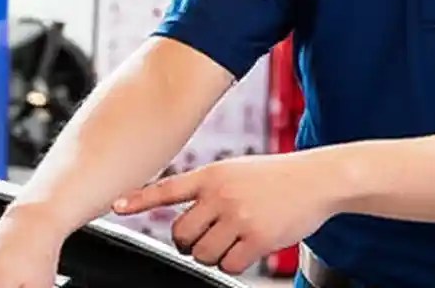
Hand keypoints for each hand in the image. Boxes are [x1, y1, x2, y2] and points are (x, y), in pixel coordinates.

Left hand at [112, 152, 342, 274]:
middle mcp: (222, 194)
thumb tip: (186, 217)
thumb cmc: (279, 176)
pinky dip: (234, 262)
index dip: (139, 199)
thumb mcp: (238, 170)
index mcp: (213, 174)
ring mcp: (239, 216)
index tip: (116, 206)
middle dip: (189, 244)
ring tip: (233, 240)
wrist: (319, 179)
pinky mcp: (257, 237)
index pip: (168, 188)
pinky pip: (228, 264)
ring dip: (213, 255)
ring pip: (203, 254)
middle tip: (207, 239)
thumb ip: (210, 187)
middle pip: (181, 235)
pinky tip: (249, 247)